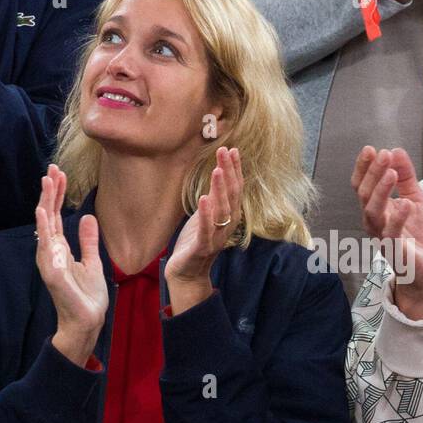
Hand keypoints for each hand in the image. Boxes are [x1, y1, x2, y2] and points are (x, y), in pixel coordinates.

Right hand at [36, 163, 107, 365]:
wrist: (87, 321)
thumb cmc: (86, 296)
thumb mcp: (92, 262)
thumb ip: (87, 241)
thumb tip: (88, 217)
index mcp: (60, 248)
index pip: (58, 215)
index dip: (58, 194)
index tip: (60, 173)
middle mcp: (51, 251)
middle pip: (50, 215)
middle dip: (51, 191)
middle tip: (53, 167)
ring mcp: (50, 260)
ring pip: (45, 225)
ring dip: (46, 202)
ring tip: (47, 180)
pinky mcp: (53, 271)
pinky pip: (47, 246)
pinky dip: (44, 227)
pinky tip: (43, 210)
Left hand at [165, 146, 242, 314]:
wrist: (187, 274)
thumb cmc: (196, 242)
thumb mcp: (206, 215)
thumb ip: (215, 198)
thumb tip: (219, 173)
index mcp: (230, 217)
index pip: (236, 189)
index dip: (235, 169)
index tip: (232, 149)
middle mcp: (228, 225)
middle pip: (232, 195)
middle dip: (229, 172)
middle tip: (224, 151)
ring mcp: (217, 237)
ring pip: (222, 210)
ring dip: (220, 189)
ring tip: (217, 170)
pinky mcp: (202, 247)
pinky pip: (206, 229)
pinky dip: (206, 214)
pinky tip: (204, 198)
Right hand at [351, 146, 422, 318]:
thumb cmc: (417, 236)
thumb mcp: (415, 199)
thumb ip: (406, 177)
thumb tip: (396, 150)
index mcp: (376, 209)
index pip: (362, 185)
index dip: (364, 167)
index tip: (371, 149)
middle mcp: (374, 222)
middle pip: (365, 195)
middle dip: (372, 173)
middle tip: (384, 155)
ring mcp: (382, 237)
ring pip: (373, 212)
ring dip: (381, 191)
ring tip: (392, 173)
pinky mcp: (395, 251)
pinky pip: (392, 234)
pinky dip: (399, 218)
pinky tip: (407, 203)